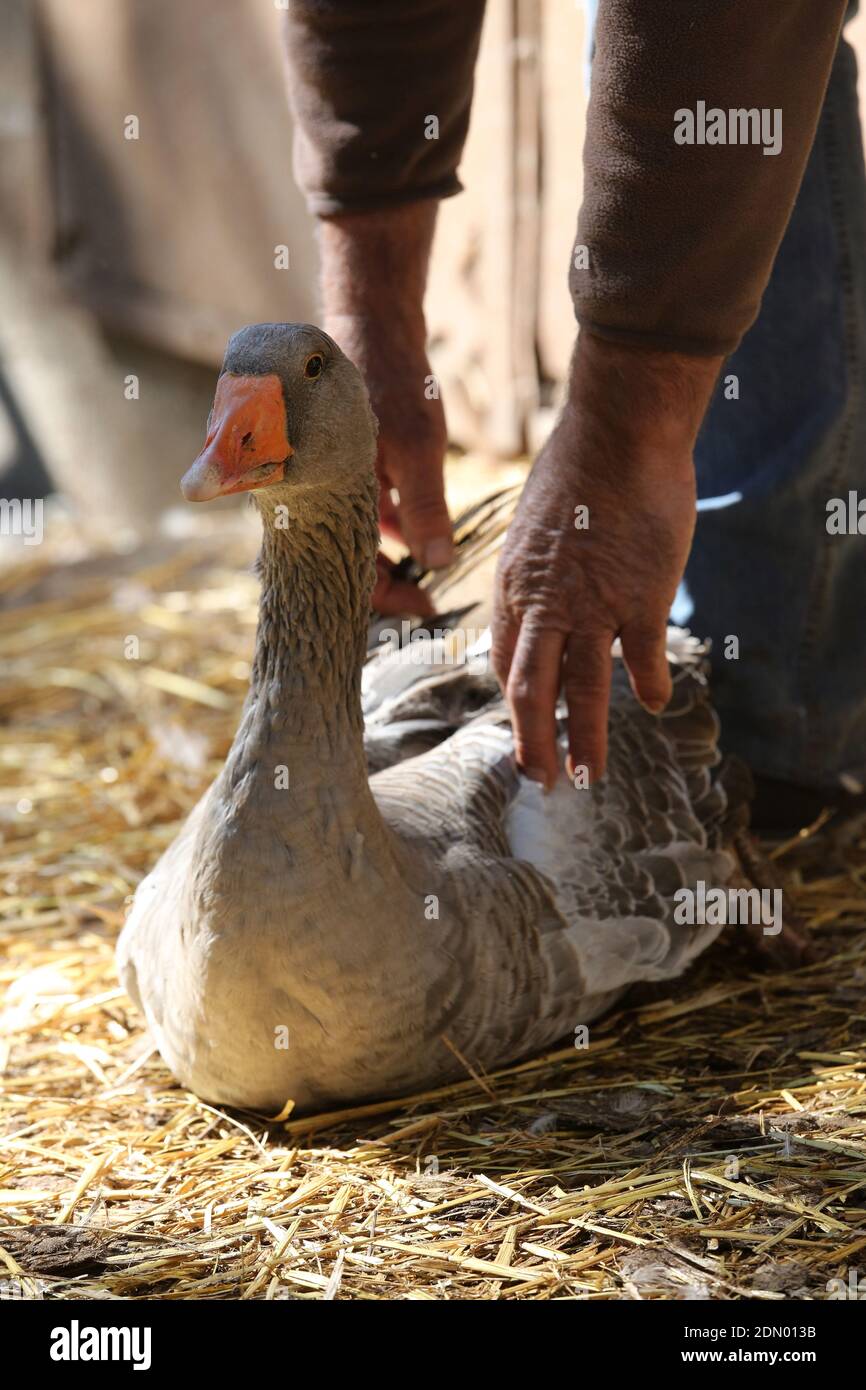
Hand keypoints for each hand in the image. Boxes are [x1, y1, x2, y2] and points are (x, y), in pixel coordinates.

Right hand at [318, 202, 451, 616]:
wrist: (371, 320)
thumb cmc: (390, 379)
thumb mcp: (419, 447)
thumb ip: (426, 508)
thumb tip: (440, 564)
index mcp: (312, 493)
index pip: (334, 570)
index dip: (382, 596)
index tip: (425, 607)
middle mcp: (301, 492)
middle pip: (332, 562)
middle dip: (377, 584)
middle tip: (423, 599)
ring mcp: (312, 479)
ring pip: (341, 538)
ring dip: (379, 557)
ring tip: (422, 572)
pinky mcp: (326, 468)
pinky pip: (346, 512)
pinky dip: (375, 527)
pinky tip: (408, 532)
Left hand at [492, 334, 720, 786]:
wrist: (618, 434)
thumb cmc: (575, 473)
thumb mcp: (532, 526)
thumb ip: (534, 570)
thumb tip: (538, 597)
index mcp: (514, 588)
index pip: (507, 661)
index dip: (515, 700)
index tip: (525, 726)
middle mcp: (545, 605)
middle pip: (530, 689)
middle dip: (533, 741)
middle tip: (539, 779)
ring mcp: (593, 605)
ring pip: (581, 688)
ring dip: (584, 738)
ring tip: (587, 776)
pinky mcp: (641, 597)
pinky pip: (642, 657)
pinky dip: (649, 685)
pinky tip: (656, 703)